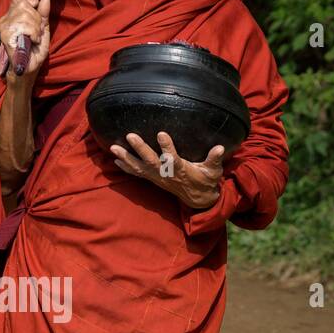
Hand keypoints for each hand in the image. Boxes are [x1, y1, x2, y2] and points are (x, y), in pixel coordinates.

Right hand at [0, 0, 50, 80]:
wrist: (29, 69)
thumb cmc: (34, 52)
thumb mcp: (43, 30)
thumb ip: (43, 14)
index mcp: (13, 16)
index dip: (30, 0)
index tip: (37, 14)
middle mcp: (6, 20)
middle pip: (24, 4)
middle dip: (36, 18)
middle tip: (37, 33)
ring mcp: (4, 28)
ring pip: (24, 14)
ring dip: (35, 28)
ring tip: (34, 38)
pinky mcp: (6, 36)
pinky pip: (23, 26)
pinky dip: (32, 33)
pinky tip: (31, 41)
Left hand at [110, 130, 224, 209]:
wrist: (198, 198)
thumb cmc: (206, 180)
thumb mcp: (213, 171)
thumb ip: (214, 159)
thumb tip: (220, 148)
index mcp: (181, 170)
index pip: (173, 159)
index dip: (167, 147)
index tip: (161, 134)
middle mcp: (166, 174)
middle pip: (151, 161)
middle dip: (140, 149)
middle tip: (130, 135)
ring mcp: (158, 177)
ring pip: (140, 167)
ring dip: (126, 158)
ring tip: (113, 148)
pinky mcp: (154, 179)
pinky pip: (137, 173)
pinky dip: (126, 167)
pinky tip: (115, 160)